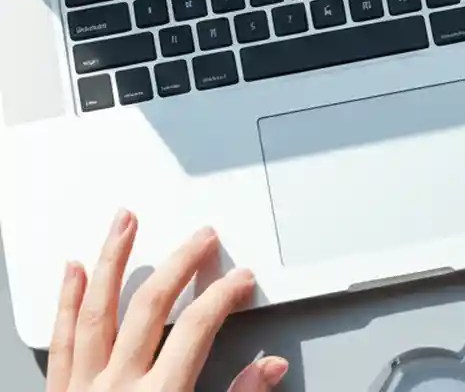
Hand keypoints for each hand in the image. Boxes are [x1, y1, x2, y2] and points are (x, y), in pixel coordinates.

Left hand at [46, 210, 288, 391]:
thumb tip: (269, 368)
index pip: (196, 329)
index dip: (223, 296)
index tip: (241, 278)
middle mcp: (115, 387)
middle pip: (149, 307)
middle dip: (178, 264)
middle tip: (200, 237)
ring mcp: (82, 389)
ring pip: (97, 310)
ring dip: (111, 261)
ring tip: (124, 224)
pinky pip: (62, 339)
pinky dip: (67, 302)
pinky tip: (73, 271)